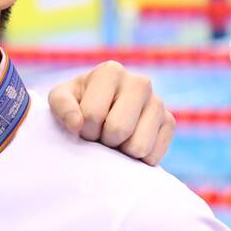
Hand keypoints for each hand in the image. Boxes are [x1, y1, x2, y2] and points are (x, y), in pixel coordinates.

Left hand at [48, 60, 175, 164]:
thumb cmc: (77, 104)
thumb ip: (62, 107)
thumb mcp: (60, 99)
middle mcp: (140, 82)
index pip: (93, 115)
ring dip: (119, 152)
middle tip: (98, 134)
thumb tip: (76, 124)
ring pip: (138, 146)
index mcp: (111, 71)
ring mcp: (158, 102)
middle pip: (118, 130)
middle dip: (102, 140)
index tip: (81, 125)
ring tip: (112, 138)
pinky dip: (136, 159)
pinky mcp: (169, 122)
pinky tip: (127, 144)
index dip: (83, 129)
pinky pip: (152, 156)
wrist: (98, 112)